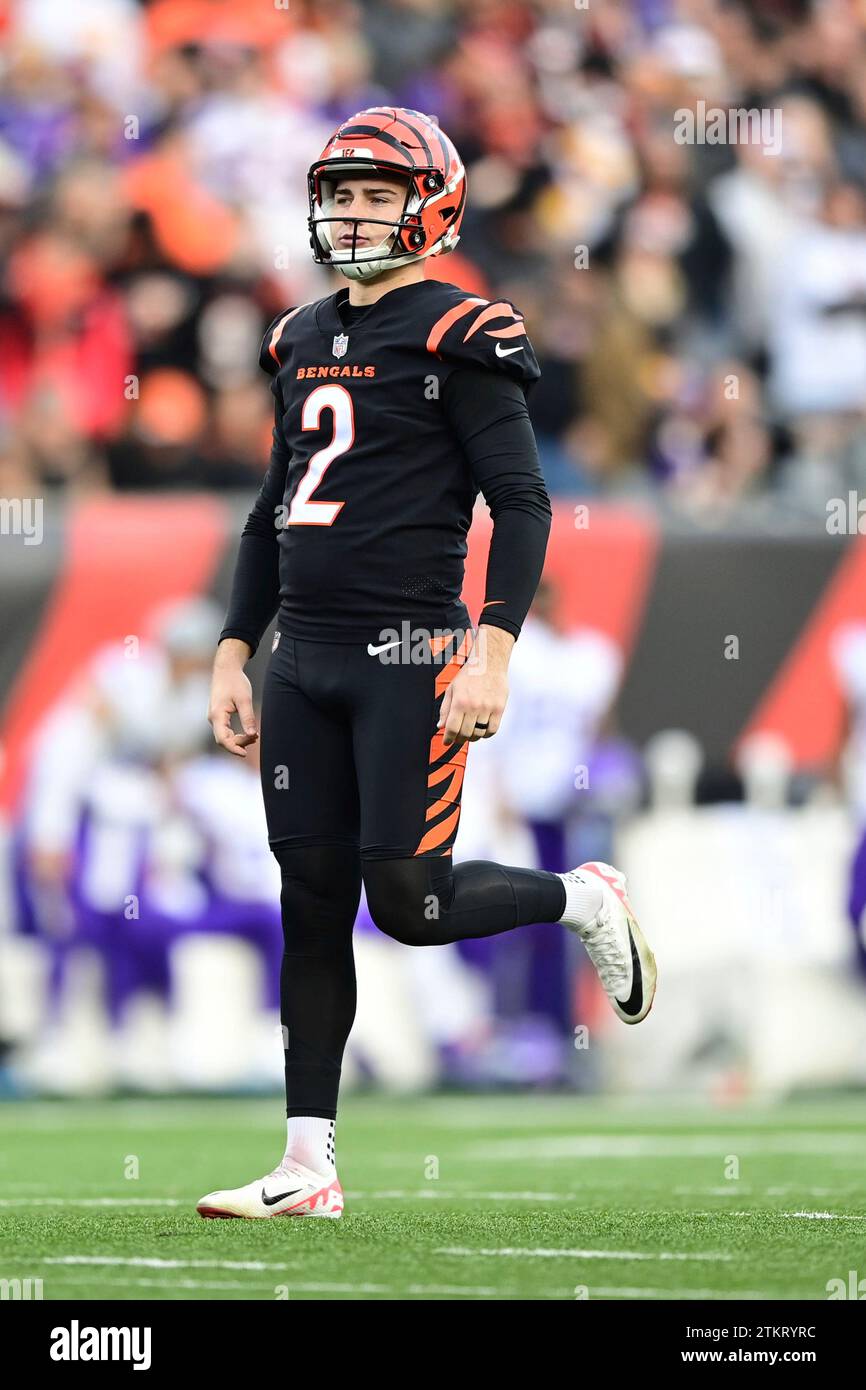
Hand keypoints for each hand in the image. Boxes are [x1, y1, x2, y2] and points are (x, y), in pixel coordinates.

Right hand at [208, 639, 257, 757]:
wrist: (225, 669)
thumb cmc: (235, 682)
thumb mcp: (244, 699)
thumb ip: (248, 717)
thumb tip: (252, 735)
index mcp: (217, 715)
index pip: (223, 739)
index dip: (233, 749)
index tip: (245, 754)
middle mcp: (212, 718)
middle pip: (223, 740)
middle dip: (239, 744)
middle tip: (256, 738)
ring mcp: (214, 717)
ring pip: (225, 736)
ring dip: (238, 739)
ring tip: (255, 736)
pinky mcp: (218, 716)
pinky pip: (225, 731)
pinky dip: (236, 734)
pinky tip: (248, 733)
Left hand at [439, 624, 513, 748]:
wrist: (489, 662)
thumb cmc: (468, 676)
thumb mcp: (452, 689)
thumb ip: (445, 709)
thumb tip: (440, 727)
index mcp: (459, 701)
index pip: (452, 728)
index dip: (448, 738)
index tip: (446, 742)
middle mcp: (473, 706)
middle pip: (465, 733)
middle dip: (459, 739)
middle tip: (458, 739)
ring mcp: (488, 708)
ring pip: (479, 734)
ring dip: (473, 737)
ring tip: (470, 733)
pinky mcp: (499, 708)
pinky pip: (493, 730)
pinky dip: (486, 734)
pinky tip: (482, 730)